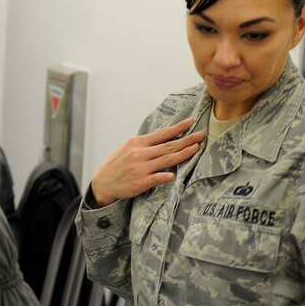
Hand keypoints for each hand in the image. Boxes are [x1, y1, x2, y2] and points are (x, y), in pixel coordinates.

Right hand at [89, 117, 204, 206]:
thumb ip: (145, 144)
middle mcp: (140, 153)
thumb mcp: (127, 148)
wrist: (102, 183)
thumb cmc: (116, 165)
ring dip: (183, 154)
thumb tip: (164, 138)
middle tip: (202, 135)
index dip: (179, 128)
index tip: (192, 122)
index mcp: (138, 142)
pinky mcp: (140, 182)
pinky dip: (166, 176)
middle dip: (187, 139)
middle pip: (169, 146)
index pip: (163, 133)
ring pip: (166, 160)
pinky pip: (156, 178)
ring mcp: (141, 168)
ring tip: (196, 149)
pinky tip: (174, 175)